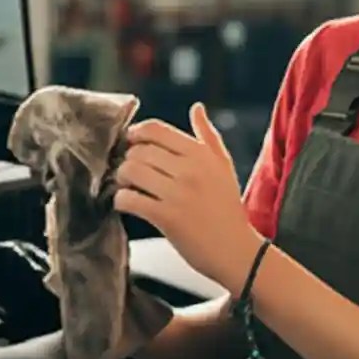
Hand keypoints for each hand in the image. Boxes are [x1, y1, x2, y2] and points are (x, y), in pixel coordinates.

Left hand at [113, 103, 262, 290]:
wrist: (237, 251)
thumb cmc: (227, 208)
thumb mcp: (223, 166)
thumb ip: (208, 135)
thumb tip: (196, 107)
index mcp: (201, 153)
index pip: (154, 130)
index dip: (135, 135)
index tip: (131, 146)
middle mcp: (190, 169)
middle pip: (138, 150)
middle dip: (127, 160)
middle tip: (129, 173)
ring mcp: (179, 193)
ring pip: (130, 171)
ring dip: (121, 179)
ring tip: (127, 187)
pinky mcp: (168, 218)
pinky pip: (129, 199)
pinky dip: (121, 200)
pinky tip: (127, 204)